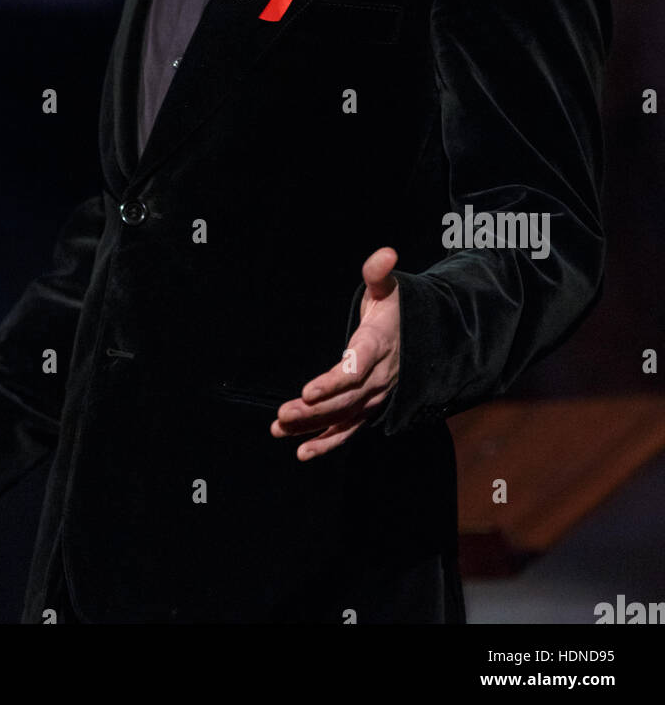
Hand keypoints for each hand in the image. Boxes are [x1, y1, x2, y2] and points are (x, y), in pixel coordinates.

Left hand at [271, 246, 399, 460]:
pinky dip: (328, 442)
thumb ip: (379, 273)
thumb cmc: (396, 310)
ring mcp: (374, 396)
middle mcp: (378, 376)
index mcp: (378, 345)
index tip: (308, 391)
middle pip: (345, 398)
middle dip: (313, 410)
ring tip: (281, 430)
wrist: (423, 339)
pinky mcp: (369, 407)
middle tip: (282, 415)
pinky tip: (302, 451)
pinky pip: (349, 429)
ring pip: (344, 416)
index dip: (333, 381)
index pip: (356, 366)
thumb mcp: (389, 288)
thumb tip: (386, 253)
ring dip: (313, 427)